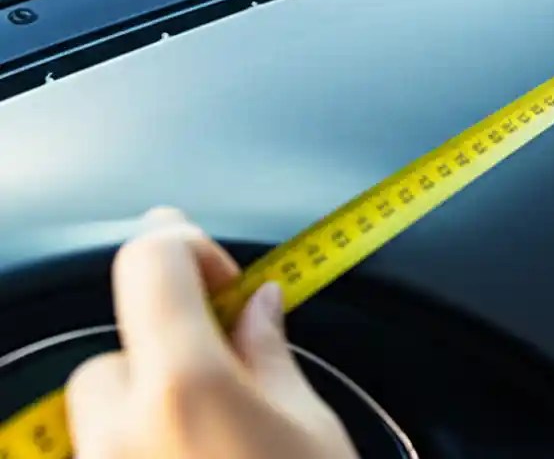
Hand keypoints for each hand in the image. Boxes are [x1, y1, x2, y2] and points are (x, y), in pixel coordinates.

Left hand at [67, 207, 359, 458]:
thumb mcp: (312, 428)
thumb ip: (271, 354)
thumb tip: (259, 306)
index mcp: (187, 388)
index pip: (153, 261)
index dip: (189, 247)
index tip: (222, 270)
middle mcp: (122, 428)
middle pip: (128, 341)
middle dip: (181, 348)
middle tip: (240, 378)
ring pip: (110, 399)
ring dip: (157, 399)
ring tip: (221, 433)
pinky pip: (108, 440)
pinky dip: (145, 437)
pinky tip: (197, 454)